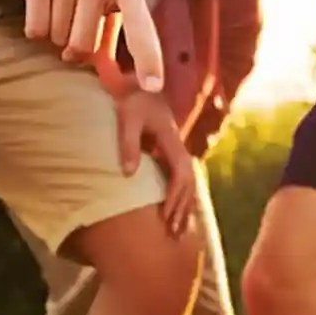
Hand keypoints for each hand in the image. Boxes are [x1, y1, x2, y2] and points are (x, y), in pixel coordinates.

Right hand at [3, 0, 163, 93]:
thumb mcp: (101, 5)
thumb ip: (110, 44)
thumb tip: (118, 89)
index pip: (140, 26)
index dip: (148, 57)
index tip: (153, 87)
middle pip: (85, 46)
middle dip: (73, 48)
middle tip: (70, 22)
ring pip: (58, 38)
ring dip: (53, 35)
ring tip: (55, 7)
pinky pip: (36, 29)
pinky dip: (35, 29)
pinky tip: (38, 5)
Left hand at [116, 89, 195, 235]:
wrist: (139, 82)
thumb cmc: (131, 99)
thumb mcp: (127, 118)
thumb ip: (128, 144)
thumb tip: (128, 175)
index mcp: (171, 139)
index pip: (180, 173)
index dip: (174, 196)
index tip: (165, 215)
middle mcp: (178, 146)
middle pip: (188, 182)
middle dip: (182, 207)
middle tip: (173, 231)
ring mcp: (175, 148)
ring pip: (187, 181)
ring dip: (184, 205)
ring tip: (177, 228)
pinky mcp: (169, 151)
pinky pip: (180, 177)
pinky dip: (180, 196)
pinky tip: (175, 210)